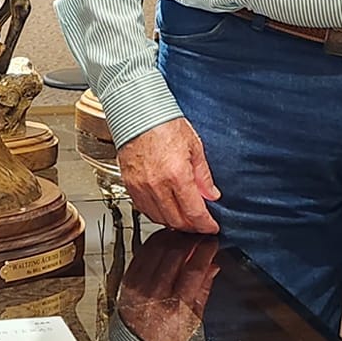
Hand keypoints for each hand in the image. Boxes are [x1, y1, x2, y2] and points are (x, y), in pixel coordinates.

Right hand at [117, 117, 220, 232]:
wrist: (138, 114)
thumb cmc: (164, 123)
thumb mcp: (195, 146)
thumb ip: (203, 176)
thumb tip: (211, 194)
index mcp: (177, 175)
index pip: (194, 213)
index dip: (206, 225)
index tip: (212, 227)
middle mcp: (157, 185)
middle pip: (177, 221)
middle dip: (192, 227)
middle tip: (200, 223)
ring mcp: (141, 187)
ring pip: (159, 219)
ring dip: (174, 223)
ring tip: (184, 217)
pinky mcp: (130, 185)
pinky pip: (144, 210)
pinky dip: (157, 214)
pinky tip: (165, 209)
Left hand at [118, 230, 221, 340]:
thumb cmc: (166, 336)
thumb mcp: (194, 318)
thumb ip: (204, 289)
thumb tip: (213, 265)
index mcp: (176, 306)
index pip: (194, 269)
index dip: (206, 250)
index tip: (212, 243)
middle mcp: (155, 293)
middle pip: (175, 253)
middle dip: (192, 240)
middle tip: (200, 236)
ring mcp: (139, 285)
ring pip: (158, 247)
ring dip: (174, 237)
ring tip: (185, 236)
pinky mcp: (128, 278)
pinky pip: (143, 251)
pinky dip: (157, 241)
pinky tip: (166, 240)